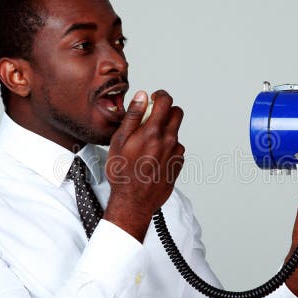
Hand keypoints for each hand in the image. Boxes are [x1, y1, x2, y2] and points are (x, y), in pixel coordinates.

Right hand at [103, 90, 184, 240]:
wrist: (134, 201)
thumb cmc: (123, 173)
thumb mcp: (119, 140)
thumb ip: (133, 116)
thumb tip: (142, 96)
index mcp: (153, 131)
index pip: (166, 101)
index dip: (160, 96)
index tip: (153, 99)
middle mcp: (168, 140)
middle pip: (177, 113)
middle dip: (166, 110)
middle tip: (152, 118)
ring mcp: (175, 152)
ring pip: (175, 131)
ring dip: (165, 131)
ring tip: (147, 144)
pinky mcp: (178, 163)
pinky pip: (176, 148)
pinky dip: (167, 147)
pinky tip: (153, 157)